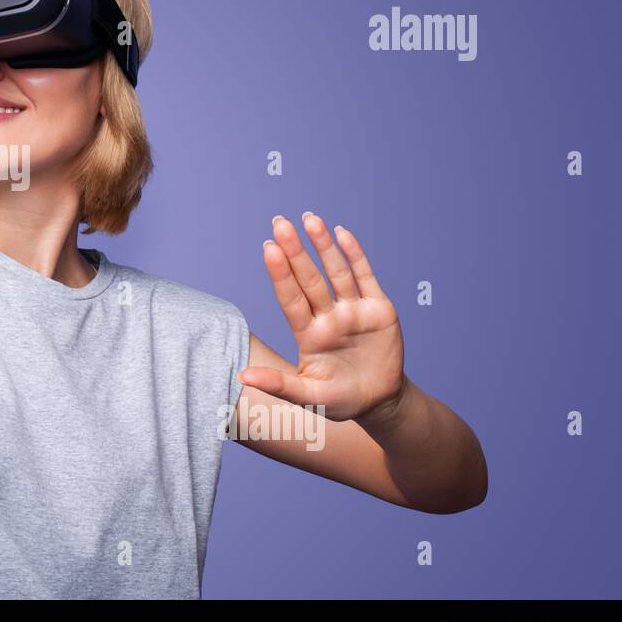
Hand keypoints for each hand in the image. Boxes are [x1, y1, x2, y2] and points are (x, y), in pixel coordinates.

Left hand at [240, 212, 405, 422]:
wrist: (380, 402)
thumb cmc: (339, 400)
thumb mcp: (309, 397)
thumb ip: (278, 386)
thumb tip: (241, 377)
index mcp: (308, 334)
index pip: (291, 298)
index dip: (280, 274)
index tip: (268, 248)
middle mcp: (328, 316)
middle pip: (309, 279)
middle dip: (295, 251)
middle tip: (279, 223)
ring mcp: (353, 310)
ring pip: (336, 272)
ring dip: (323, 245)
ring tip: (309, 218)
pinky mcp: (380, 309)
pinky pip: (366, 277)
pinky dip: (355, 255)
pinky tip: (342, 233)